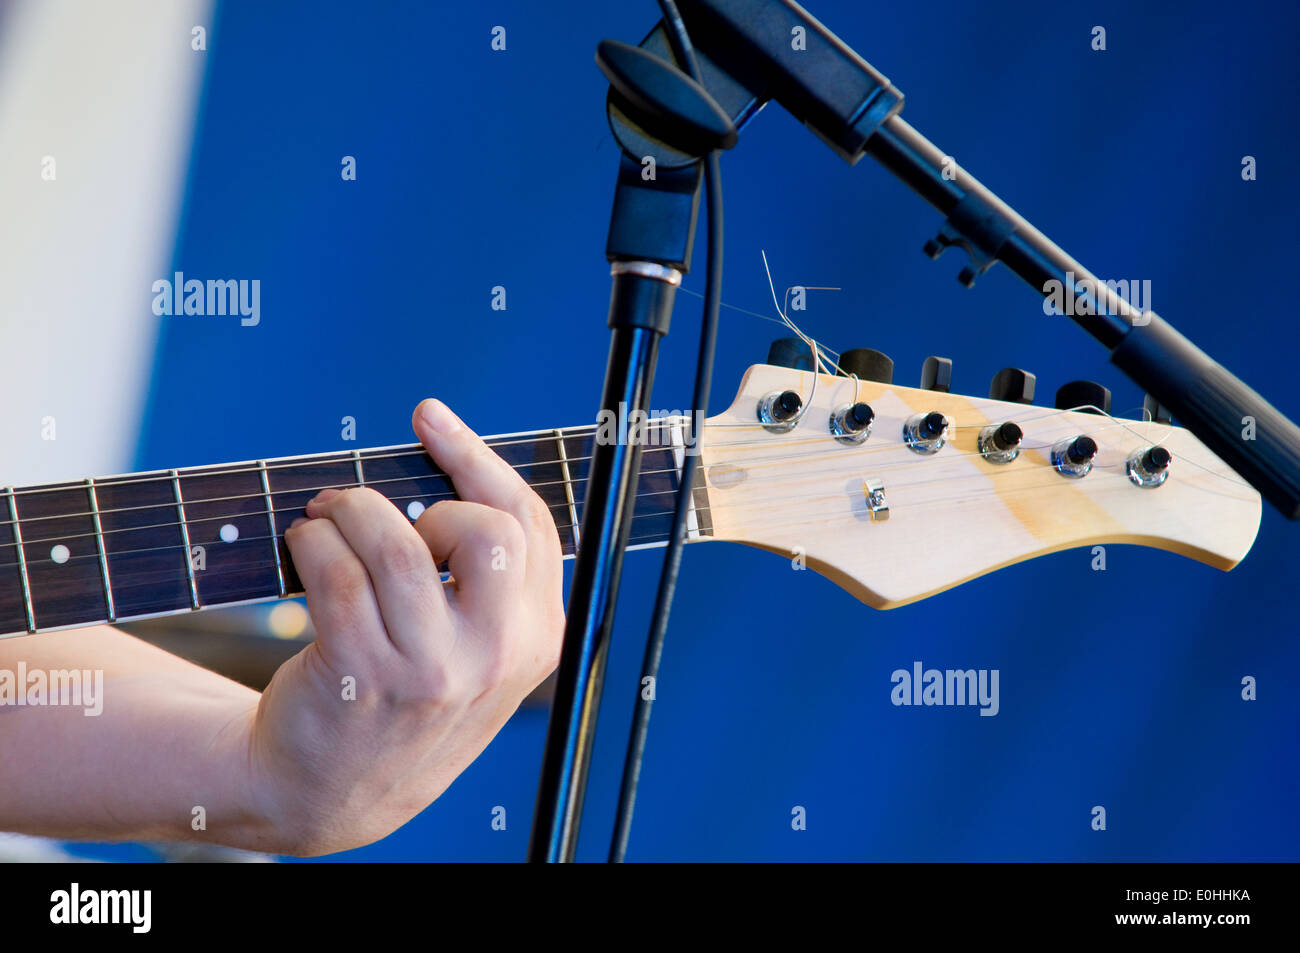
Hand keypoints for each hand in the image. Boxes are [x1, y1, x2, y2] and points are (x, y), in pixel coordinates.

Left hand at [247, 399, 564, 854]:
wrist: (335, 789)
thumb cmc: (404, 693)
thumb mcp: (476, 648)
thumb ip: (488, 577)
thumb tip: (449, 460)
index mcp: (538, 638)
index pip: (528, 525)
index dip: (477, 458)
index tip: (430, 417)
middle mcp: (495, 656)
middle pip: (485, 530)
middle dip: (426, 499)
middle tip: (387, 516)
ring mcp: (431, 671)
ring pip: (398, 545)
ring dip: (351, 510)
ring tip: (326, 516)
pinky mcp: (362, 677)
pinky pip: (338, 574)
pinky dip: (313, 541)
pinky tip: (305, 545)